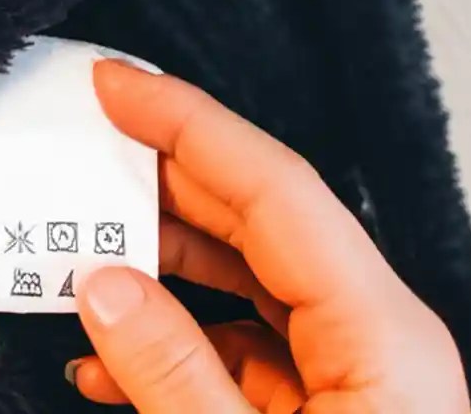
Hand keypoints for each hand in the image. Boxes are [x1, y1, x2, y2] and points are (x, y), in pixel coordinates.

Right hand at [68, 61, 469, 412]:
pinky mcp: (324, 405)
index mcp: (382, 334)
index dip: (190, 124)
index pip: (276, 188)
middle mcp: (375, 335)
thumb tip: (109, 291)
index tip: (120, 88)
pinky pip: (244, 344)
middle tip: (91, 147)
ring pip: (246, 277)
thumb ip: (176, 375)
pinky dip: (178, 340)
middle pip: (259, 219)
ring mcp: (352, 371)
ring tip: (88, 248)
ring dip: (161, 262)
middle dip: (164, 181)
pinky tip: (114, 358)